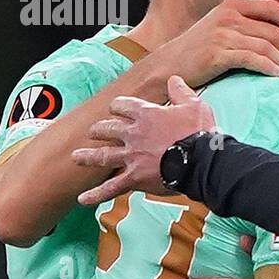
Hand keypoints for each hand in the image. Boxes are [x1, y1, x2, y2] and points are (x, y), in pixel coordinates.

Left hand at [74, 76, 215, 204]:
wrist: (201, 160)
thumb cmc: (199, 132)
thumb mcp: (194, 105)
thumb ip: (180, 91)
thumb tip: (173, 79)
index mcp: (145, 115)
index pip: (122, 105)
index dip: (118, 106)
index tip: (118, 109)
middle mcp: (133, 134)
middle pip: (107, 128)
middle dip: (99, 130)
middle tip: (95, 132)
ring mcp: (131, 157)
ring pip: (102, 156)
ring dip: (87, 157)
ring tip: (77, 158)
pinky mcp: (134, 178)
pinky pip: (111, 188)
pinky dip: (96, 194)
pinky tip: (82, 199)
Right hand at [150, 0, 278, 85]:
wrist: (167, 66)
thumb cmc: (197, 51)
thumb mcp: (221, 28)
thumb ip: (245, 27)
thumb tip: (278, 39)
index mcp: (232, 5)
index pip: (272, 8)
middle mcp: (228, 16)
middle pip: (273, 32)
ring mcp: (222, 34)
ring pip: (266, 46)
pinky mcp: (217, 53)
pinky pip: (252, 59)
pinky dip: (268, 67)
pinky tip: (276, 75)